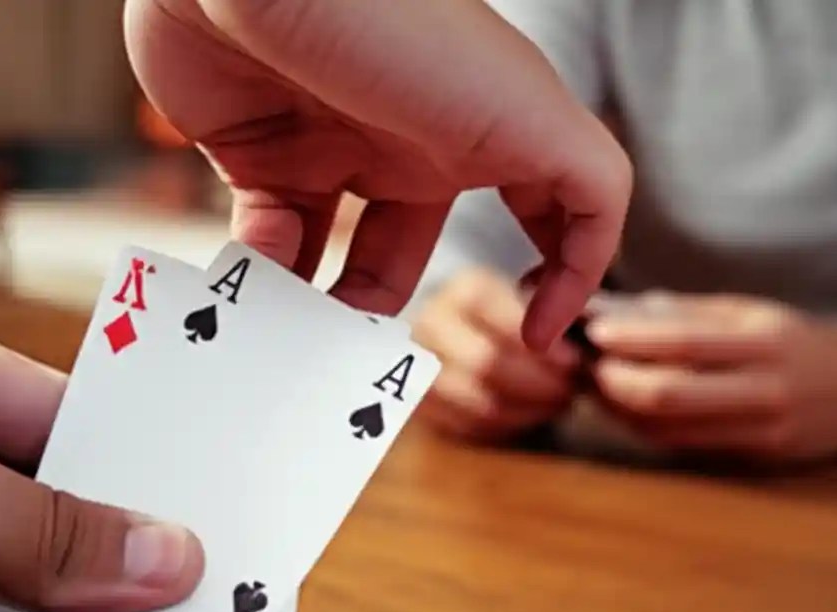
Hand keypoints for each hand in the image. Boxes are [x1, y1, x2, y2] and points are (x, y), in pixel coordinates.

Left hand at [128, 0, 631, 348]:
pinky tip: (261, 273)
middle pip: (403, 258)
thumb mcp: (522, 110)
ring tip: (298, 329)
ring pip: (328, 259)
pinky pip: (264, 239)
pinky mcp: (254, 153)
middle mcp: (405, 142)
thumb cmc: (396, 23)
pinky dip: (262, 271)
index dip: (554, 272)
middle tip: (361, 355)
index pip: (539, 208)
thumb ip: (582, 183)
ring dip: (316, 303)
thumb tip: (573, 277)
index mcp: (482, 127)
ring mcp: (327, 149)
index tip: (535, 335)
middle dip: (383, 309)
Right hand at [414, 268, 578, 441]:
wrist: (460, 329)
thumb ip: (558, 305)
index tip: (575, 365)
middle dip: (537, 385)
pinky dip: (503, 426)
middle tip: (571, 393)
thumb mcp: (533, 291)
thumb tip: (587, 341)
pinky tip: (527, 416)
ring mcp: (416, 366)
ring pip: (474, 401)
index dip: (545, 350)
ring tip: (554, 406)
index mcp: (464, 289)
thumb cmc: (512, 311)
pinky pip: (463, 426)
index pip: (503, 322)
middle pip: (485, 364)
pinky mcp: (418, 401)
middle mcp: (429, 323)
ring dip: (525, 411)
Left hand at [588, 294, 836, 461]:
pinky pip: (682, 445)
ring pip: (668, 429)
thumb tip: (617, 312)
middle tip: (584, 367)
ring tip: (592, 387)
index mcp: (764, 342)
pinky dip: (643, 428)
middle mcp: (765, 388)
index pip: (685, 342)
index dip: (632, 340)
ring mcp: (761, 429)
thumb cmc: (793, 343)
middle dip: (614, 383)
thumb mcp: (750, 313)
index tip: (593, 333)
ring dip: (618, 410)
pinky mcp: (755, 458)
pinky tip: (622, 409)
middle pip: (669, 394)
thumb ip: (686, 314)